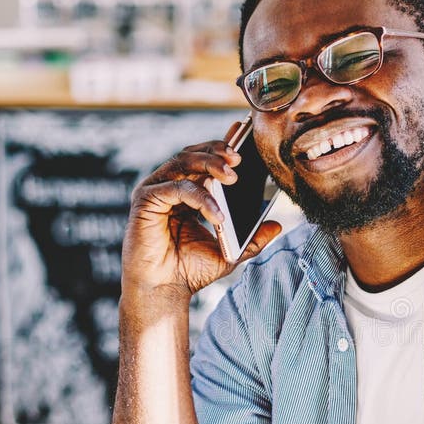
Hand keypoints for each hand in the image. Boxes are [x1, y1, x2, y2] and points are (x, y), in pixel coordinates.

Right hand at [121, 124, 280, 298]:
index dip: (222, 145)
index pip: (204, 160)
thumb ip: (252, 238)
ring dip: (209, 164)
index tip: (242, 132)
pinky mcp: (145, 201)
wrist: (164, 292)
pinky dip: (200, 198)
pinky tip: (218, 214)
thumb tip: (278, 225)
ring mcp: (154, 191)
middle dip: (217, 151)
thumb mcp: (230, 252)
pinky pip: (176, 189)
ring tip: (233, 176)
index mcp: (185, 192)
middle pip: (192, 154)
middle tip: (240, 158)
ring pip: (182, 162)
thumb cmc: (189, 271)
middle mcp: (168, 186)